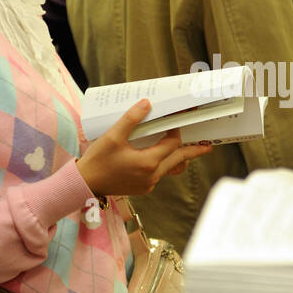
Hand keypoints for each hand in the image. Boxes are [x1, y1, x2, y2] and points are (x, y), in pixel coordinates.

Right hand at [76, 100, 211, 196]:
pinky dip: (163, 164)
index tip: (175, 121)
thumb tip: (147, 103)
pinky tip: (159, 156)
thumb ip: (131, 119)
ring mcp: (149, 184)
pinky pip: (159, 174)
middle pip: (179, 159)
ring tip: (188, 151)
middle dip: (193, 151)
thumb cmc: (97, 160)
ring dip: (178, 158)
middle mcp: (152, 175)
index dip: (175, 131)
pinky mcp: (143, 188)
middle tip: (207, 146)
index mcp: (148, 162)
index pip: (172, 143)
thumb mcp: (113, 136)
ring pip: (170, 168)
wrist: (85, 183)